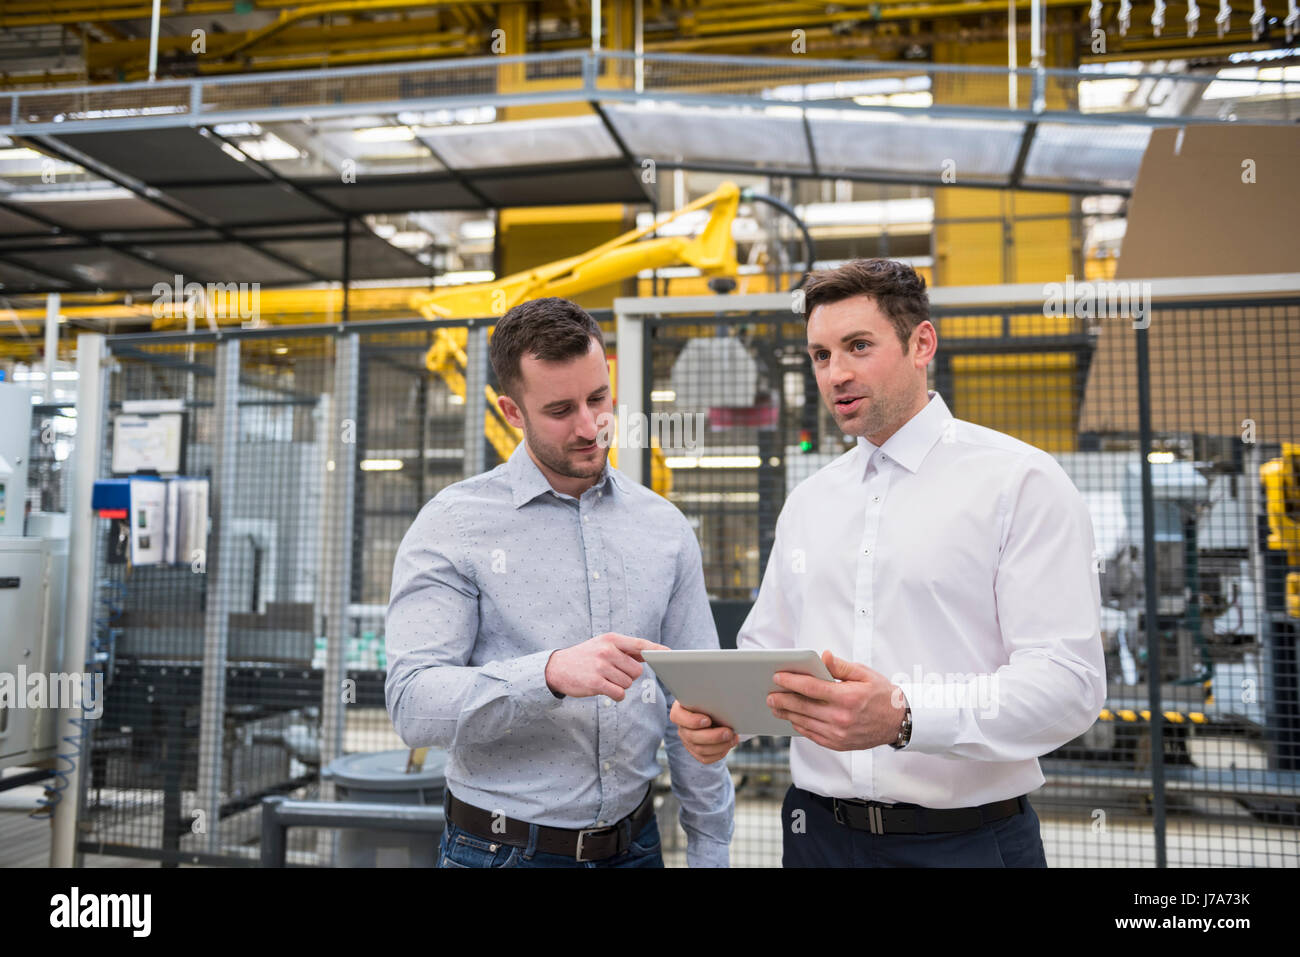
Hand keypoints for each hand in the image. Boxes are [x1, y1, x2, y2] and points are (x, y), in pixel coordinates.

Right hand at [544, 633, 667, 699]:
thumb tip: (650, 653)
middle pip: (637, 670)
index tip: (670, 653)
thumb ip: (625, 650)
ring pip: (628, 683)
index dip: (656, 650)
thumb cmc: (584, 657)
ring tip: (605, 679)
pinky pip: (619, 693)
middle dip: (629, 676)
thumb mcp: (602, 646)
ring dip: (620, 685)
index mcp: (611, 639)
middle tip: (613, 673)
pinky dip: (615, 695)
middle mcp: (607, 651)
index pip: (639, 644)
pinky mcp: (596, 683)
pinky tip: (604, 689)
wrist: (557, 668)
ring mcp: (601, 666)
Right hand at [669, 700, 737, 764]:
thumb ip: (710, 698)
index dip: (692, 721)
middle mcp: (682, 728)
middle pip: (692, 736)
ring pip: (700, 749)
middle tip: (728, 732)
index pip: (678, 717)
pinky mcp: (696, 752)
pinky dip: (719, 753)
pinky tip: (729, 744)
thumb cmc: (711, 700)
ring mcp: (688, 742)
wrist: (716, 712)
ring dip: (719, 745)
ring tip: (733, 738)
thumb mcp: (708, 696)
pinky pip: (706, 758)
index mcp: (679, 711)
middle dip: (713, 736)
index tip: (708, 720)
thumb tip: (725, 700)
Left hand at [766, 650, 905, 750]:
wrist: (898, 722)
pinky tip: (793, 719)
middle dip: (783, 700)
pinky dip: (800, 726)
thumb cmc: (881, 694)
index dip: (792, 681)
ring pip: (805, 723)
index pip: (812, 688)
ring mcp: (839, 734)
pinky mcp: (838, 744)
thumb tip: (822, 656)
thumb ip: (840, 666)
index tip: (778, 677)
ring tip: (775, 707)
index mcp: (847, 697)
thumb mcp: (864, 674)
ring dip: (787, 714)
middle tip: (770, 694)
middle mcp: (841, 718)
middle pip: (803, 707)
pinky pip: (812, 735)